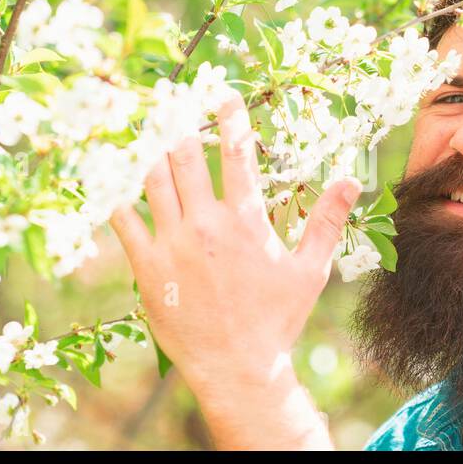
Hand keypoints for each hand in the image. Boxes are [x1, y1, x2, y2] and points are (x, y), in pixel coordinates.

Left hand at [108, 92, 359, 447]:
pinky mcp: (146, 267)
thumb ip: (326, 221)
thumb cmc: (276, 320)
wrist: (238, 368)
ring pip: (152, 180)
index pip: (237, 154)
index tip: (223, 96)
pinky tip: (113, 178)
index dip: (229, 118)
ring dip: (149, 150)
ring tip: (146, 130)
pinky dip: (116, 195)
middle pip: (186, 156)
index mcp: (245, 221)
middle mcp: (206, 225)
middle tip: (174, 103)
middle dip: (179, 124)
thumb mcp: (309, 270)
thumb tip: (349, 181)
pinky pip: (123, 221)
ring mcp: (172, 245)